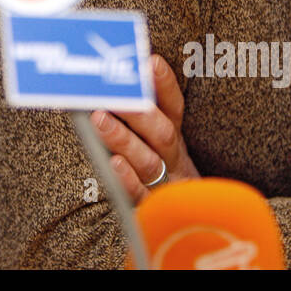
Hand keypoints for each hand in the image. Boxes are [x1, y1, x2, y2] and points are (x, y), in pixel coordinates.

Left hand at [92, 54, 199, 204]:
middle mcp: (173, 160)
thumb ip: (140, 116)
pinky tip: (114, 163)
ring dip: (124, 139)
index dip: (164, 86)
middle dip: (139, 110)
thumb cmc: (160, 175)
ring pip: (148, 162)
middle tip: (114, 92)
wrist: (190, 228)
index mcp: (174, 139)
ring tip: (99, 119)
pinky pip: (141, 196)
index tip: (151, 62)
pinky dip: (128, 180)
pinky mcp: (150, 211)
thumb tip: (108, 82)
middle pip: (162, 133)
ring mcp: (164, 186)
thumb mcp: (158, 144)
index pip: (174, 108)